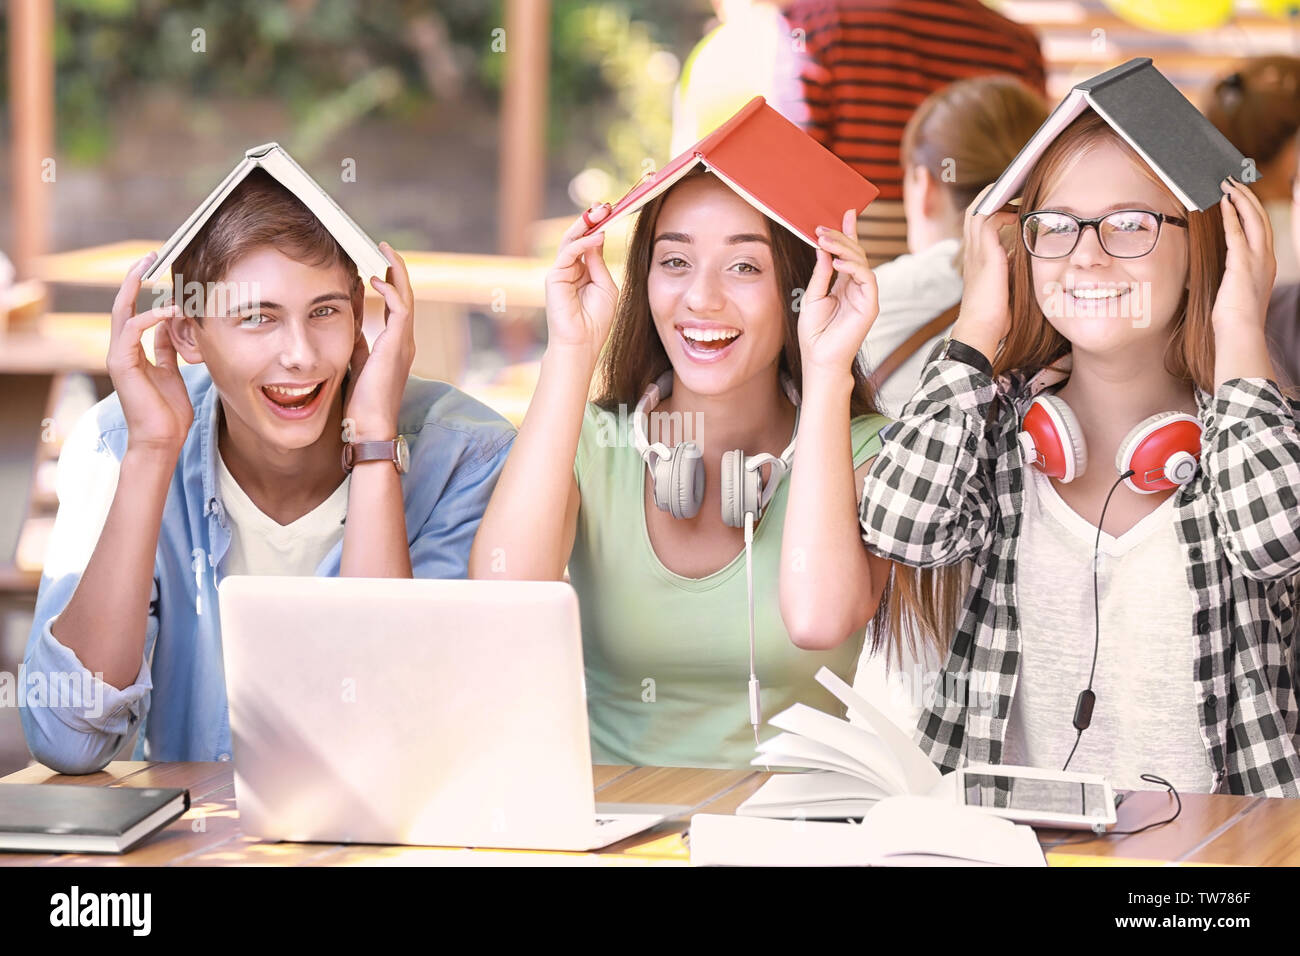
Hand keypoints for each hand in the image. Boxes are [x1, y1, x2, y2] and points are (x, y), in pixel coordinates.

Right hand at [108, 252, 193, 455]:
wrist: (162, 440)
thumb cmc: (169, 412)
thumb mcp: (173, 372)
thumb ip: (167, 349)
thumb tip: (170, 326)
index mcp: (133, 351)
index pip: (135, 310)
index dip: (145, 288)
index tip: (160, 268)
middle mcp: (122, 350)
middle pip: (123, 303)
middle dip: (135, 277)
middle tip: (152, 254)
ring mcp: (119, 356)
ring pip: (123, 311)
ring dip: (138, 288)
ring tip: (155, 269)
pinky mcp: (122, 364)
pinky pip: (132, 330)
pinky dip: (149, 316)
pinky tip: (169, 310)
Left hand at [345, 242, 415, 440]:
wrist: (369, 425)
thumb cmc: (361, 401)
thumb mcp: (355, 361)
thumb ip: (356, 338)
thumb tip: (346, 317)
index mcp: (396, 345)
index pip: (397, 306)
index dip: (388, 283)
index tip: (374, 266)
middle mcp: (405, 341)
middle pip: (406, 295)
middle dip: (396, 269)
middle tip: (383, 247)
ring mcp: (404, 342)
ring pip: (407, 296)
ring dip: (396, 271)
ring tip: (383, 251)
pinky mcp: (398, 345)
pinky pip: (400, 308)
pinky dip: (390, 290)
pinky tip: (374, 279)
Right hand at [544, 204, 619, 366]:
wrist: (582, 343)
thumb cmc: (596, 320)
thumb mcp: (605, 285)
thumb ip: (599, 262)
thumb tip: (597, 237)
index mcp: (583, 270)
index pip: (590, 242)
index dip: (599, 225)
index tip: (611, 210)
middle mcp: (570, 268)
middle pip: (578, 236)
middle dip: (591, 219)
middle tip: (604, 204)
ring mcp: (560, 272)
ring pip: (570, 240)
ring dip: (585, 224)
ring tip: (600, 211)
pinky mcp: (554, 277)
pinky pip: (569, 253)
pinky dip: (583, 243)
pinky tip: (598, 237)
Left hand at [799, 208, 878, 377]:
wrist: (819, 358)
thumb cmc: (814, 332)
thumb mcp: (812, 296)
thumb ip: (820, 273)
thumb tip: (823, 248)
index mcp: (844, 284)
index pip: (848, 253)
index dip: (848, 232)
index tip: (846, 212)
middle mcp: (857, 287)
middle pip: (855, 253)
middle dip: (840, 237)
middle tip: (822, 228)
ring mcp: (866, 295)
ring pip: (861, 262)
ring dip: (844, 248)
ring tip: (825, 241)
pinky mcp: (871, 304)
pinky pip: (867, 278)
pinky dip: (853, 267)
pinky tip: (838, 263)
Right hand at [950, 185, 1017, 358]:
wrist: (983, 330)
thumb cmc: (998, 315)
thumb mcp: (1010, 283)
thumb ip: (1015, 265)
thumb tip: (1029, 251)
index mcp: (978, 258)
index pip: (981, 222)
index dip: (996, 208)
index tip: (1016, 205)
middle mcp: (973, 251)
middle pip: (976, 209)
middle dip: (996, 195)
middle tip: (1018, 190)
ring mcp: (975, 251)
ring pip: (978, 208)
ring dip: (997, 197)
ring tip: (1017, 193)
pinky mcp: (984, 254)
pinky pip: (987, 219)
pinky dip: (1002, 210)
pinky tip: (1018, 214)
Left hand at [1211, 177, 1274, 332]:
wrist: (1241, 330)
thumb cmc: (1235, 317)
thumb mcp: (1238, 290)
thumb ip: (1235, 275)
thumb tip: (1224, 271)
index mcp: (1266, 263)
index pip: (1262, 229)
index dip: (1253, 210)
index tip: (1242, 196)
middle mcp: (1266, 257)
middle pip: (1261, 218)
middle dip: (1248, 197)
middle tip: (1234, 181)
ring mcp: (1257, 259)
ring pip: (1253, 219)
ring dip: (1241, 199)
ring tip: (1229, 184)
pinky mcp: (1243, 263)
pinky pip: (1236, 232)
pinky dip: (1230, 216)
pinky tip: (1223, 203)